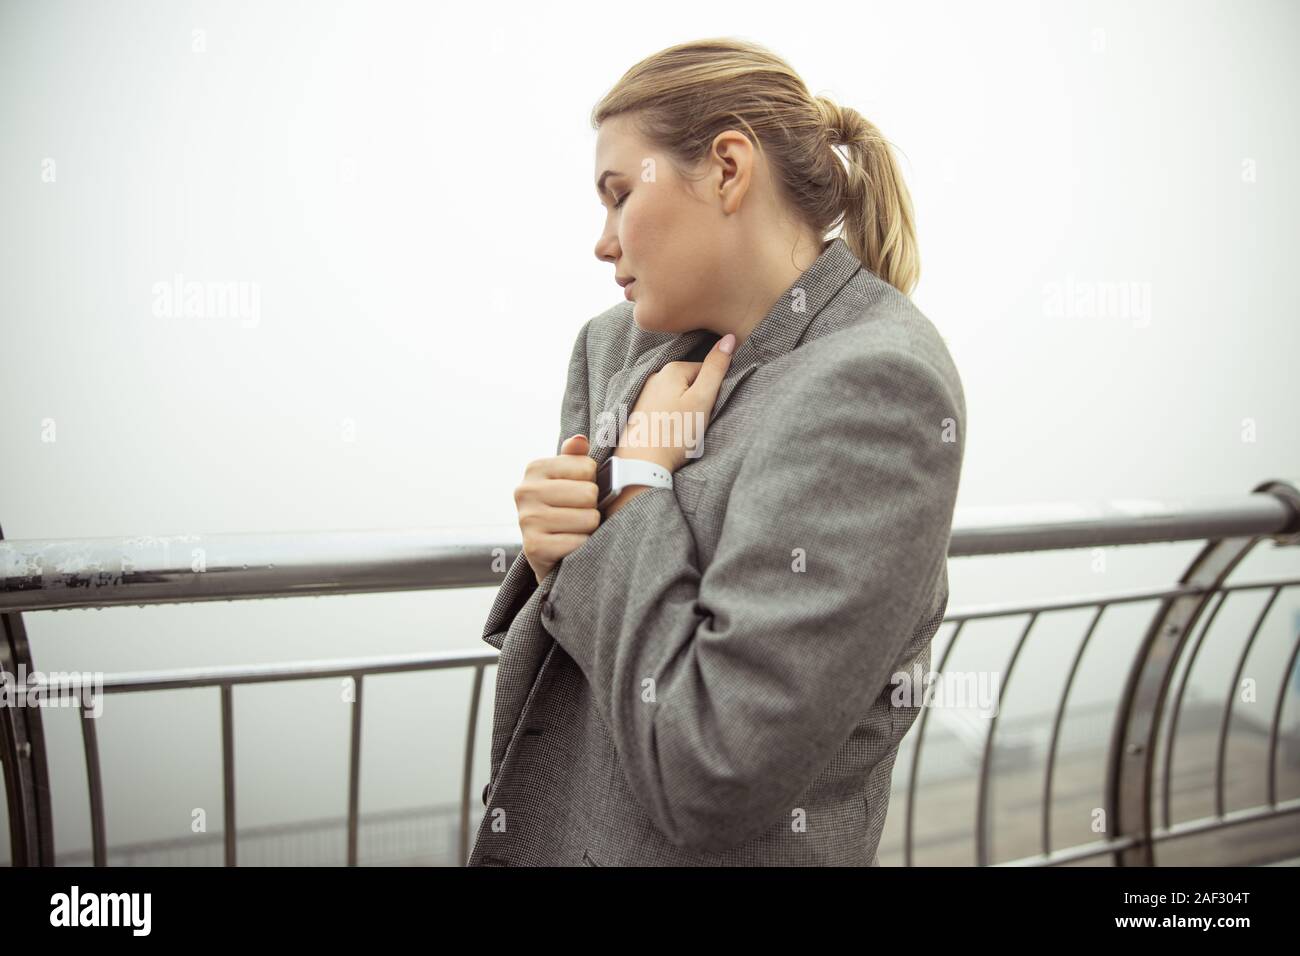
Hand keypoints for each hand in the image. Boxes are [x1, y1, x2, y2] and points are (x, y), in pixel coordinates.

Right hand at [514, 434, 600, 584]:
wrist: (548, 554)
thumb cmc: (564, 510)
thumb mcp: (569, 480)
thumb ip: (575, 458)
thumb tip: (579, 440)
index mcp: (535, 468)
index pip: (588, 467)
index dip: (592, 483)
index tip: (577, 493)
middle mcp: (525, 491)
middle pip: (589, 493)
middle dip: (591, 507)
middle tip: (577, 515)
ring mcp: (527, 519)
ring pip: (588, 518)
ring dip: (588, 529)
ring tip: (573, 531)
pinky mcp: (534, 547)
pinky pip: (579, 543)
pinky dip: (581, 548)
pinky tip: (569, 547)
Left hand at [615, 332, 734, 472]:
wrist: (641, 464)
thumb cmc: (675, 434)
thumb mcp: (702, 400)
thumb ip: (716, 368)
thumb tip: (729, 337)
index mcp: (672, 369)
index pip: (705, 370)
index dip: (713, 391)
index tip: (708, 410)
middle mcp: (655, 376)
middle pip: (689, 382)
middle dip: (697, 399)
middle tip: (694, 423)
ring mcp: (643, 392)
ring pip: (676, 395)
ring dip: (683, 408)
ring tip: (681, 429)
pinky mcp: (638, 410)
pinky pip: (662, 406)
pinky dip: (669, 416)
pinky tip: (669, 431)